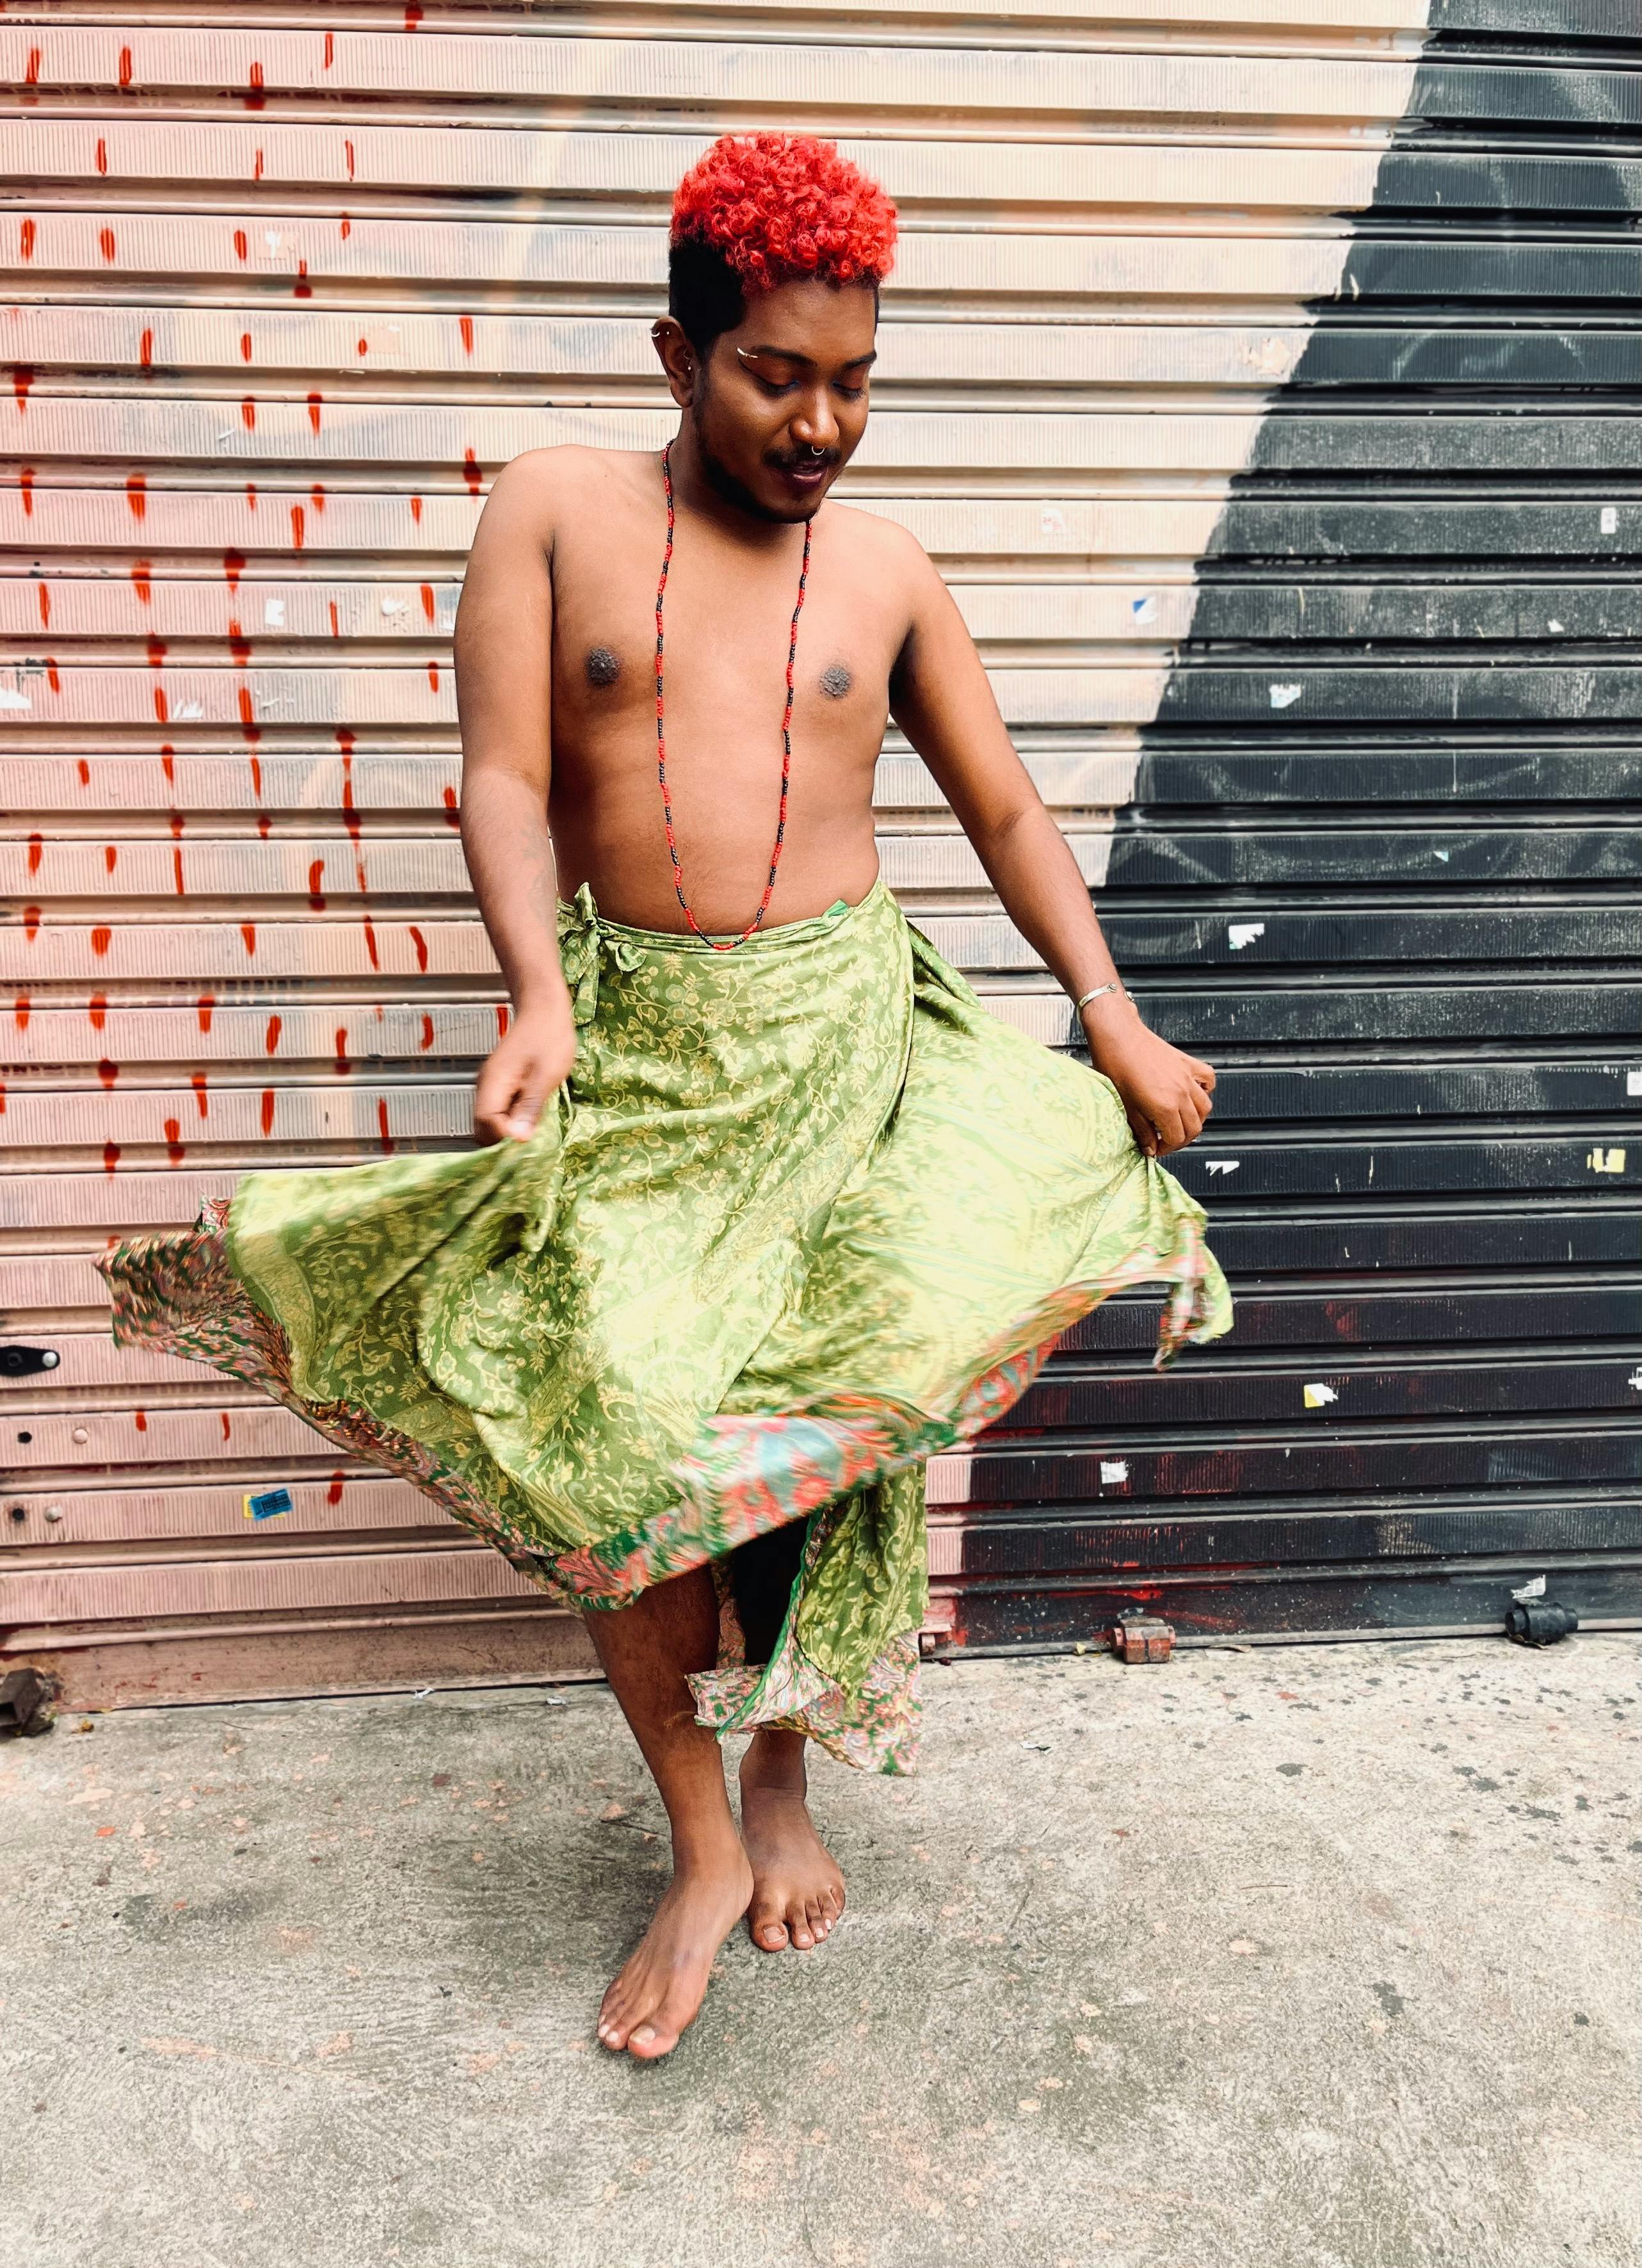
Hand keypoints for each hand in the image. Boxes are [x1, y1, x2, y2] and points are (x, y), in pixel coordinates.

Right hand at [473, 995, 576, 1142]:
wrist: (543, 1008)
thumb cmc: (548, 1036)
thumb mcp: (546, 1074)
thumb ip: (530, 1106)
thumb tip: (518, 1138)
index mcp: (493, 1084)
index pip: (485, 1127)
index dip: (504, 1140)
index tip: (527, 1142)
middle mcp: (485, 1088)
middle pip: (482, 1130)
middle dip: (504, 1141)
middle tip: (532, 1139)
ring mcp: (490, 1087)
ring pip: (489, 1124)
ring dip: (509, 1132)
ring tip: (534, 1128)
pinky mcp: (499, 1087)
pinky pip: (498, 1113)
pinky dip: (512, 1121)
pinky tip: (530, 1117)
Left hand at [1085, 1006, 1214, 1158]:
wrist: (1118, 1035)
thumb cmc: (1115, 1065)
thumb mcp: (1125, 1106)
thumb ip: (1142, 1130)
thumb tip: (1150, 1148)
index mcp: (1165, 1106)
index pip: (1177, 1138)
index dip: (1166, 1148)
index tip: (1156, 1148)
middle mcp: (1181, 1093)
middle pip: (1194, 1127)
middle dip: (1181, 1139)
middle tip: (1165, 1140)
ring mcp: (1187, 1077)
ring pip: (1205, 1108)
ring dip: (1194, 1120)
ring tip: (1177, 1122)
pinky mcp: (1187, 1063)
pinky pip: (1208, 1081)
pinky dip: (1205, 1091)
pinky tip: (1191, 1095)